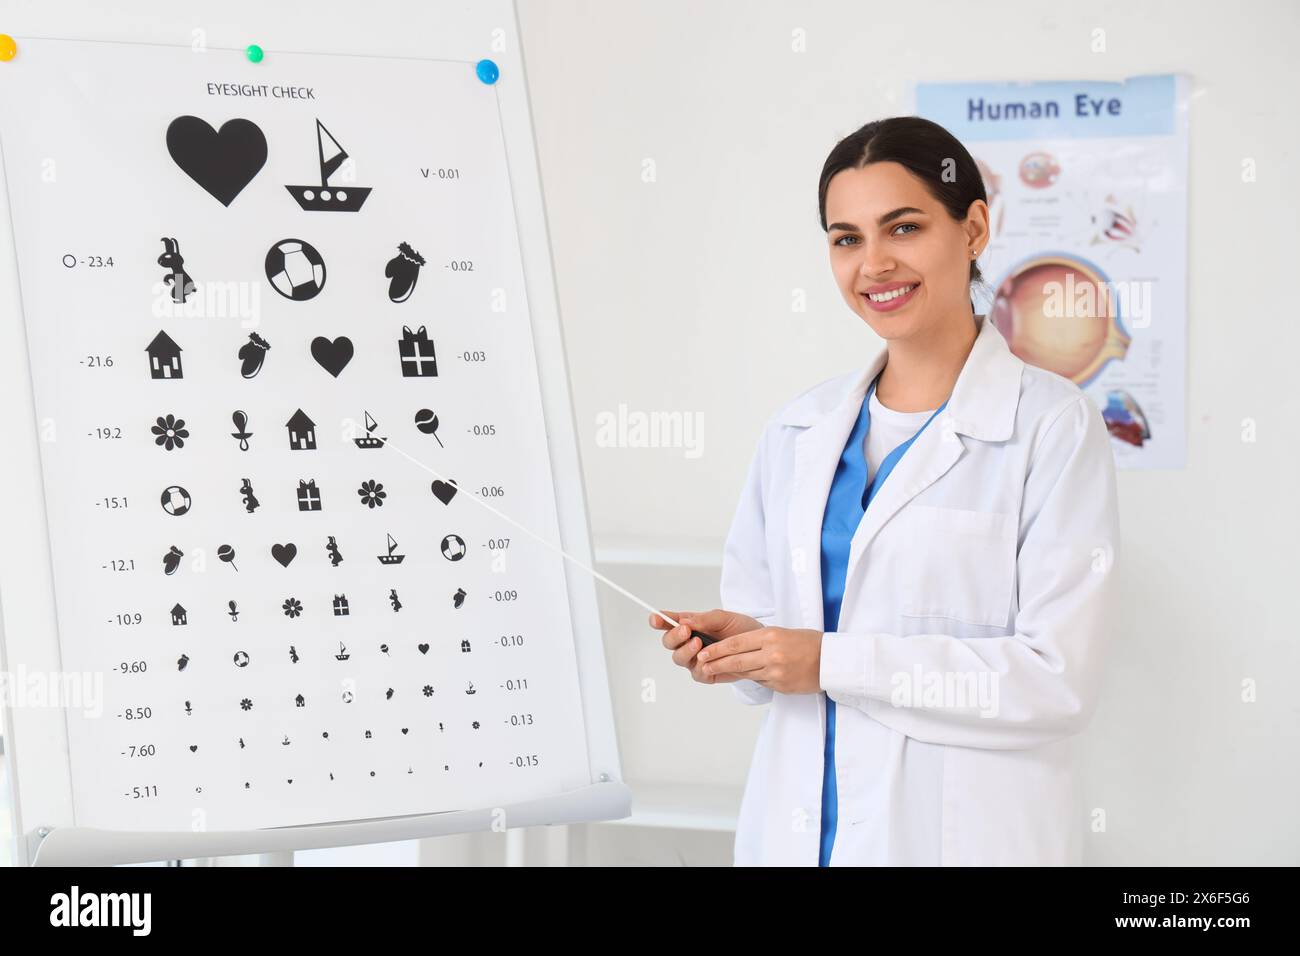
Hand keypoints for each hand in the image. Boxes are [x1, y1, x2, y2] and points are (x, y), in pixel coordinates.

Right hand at [649, 608, 761, 684]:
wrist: (760, 647)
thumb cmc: (741, 629)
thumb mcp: (723, 618)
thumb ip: (703, 619)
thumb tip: (684, 621)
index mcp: (689, 626)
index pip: (668, 622)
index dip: (659, 621)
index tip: (655, 619)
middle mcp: (688, 643)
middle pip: (668, 643)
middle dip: (674, 637)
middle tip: (686, 631)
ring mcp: (695, 659)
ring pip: (679, 659)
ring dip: (686, 651)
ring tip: (699, 643)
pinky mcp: (706, 674)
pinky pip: (696, 673)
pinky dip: (701, 666)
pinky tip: (708, 660)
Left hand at [697, 624, 824, 694]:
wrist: (832, 660)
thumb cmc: (809, 643)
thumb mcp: (783, 633)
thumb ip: (761, 640)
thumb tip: (738, 648)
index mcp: (771, 636)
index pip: (736, 643)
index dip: (717, 649)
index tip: (703, 652)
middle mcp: (771, 653)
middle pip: (736, 660)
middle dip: (716, 663)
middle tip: (701, 664)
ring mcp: (776, 671)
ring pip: (746, 672)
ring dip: (729, 673)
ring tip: (713, 671)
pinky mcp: (780, 684)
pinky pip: (760, 681)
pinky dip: (752, 678)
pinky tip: (745, 676)